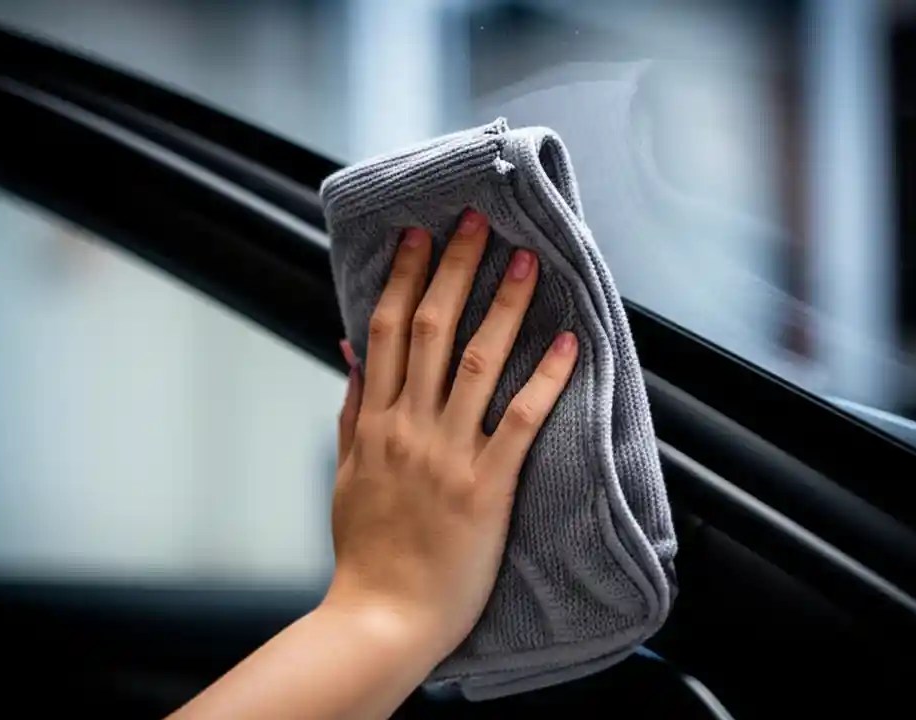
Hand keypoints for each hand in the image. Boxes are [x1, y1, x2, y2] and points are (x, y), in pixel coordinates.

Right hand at [324, 209, 578, 663]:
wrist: (381, 616)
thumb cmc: (367, 550)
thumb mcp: (345, 473)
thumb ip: (352, 408)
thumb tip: (350, 348)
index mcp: (374, 423)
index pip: (388, 332)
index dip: (404, 278)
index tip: (419, 235)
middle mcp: (409, 428)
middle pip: (432, 330)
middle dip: (455, 269)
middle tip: (477, 221)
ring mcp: (448, 456)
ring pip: (478, 363)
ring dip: (505, 306)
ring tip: (528, 262)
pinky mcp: (487, 488)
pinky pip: (521, 423)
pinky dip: (546, 380)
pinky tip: (570, 344)